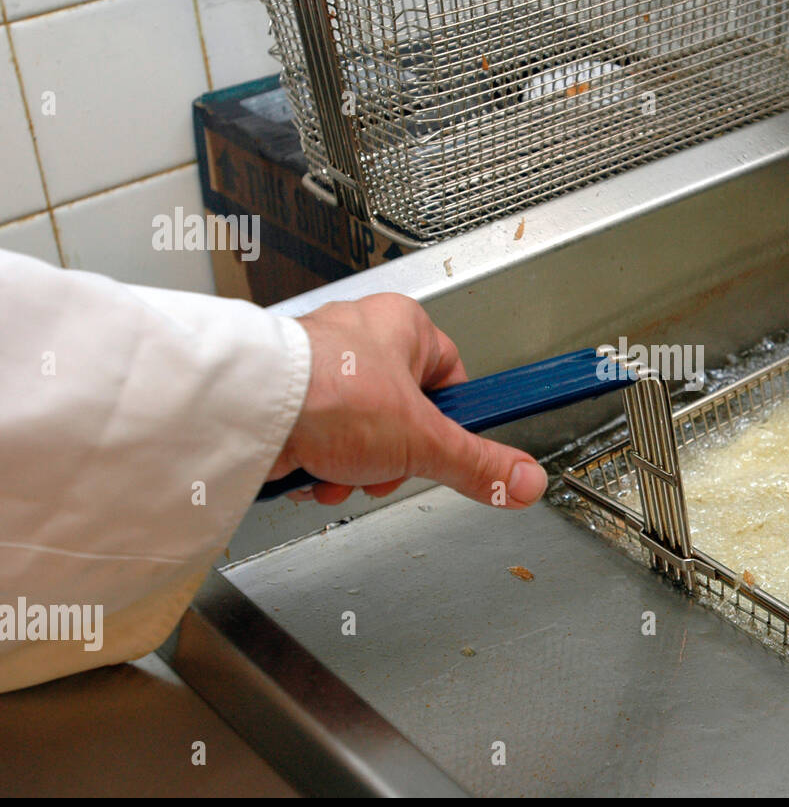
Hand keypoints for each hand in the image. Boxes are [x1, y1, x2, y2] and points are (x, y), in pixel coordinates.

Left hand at [266, 293, 548, 507]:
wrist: (248, 409)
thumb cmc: (326, 392)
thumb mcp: (423, 440)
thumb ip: (477, 464)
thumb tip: (522, 480)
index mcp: (404, 325)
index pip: (453, 374)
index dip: (452, 420)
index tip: (453, 446)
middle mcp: (360, 337)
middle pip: (404, 414)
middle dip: (394, 457)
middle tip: (387, 465)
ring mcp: (320, 367)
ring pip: (359, 432)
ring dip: (355, 467)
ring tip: (342, 470)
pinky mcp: (288, 397)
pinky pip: (320, 439)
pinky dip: (320, 465)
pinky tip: (314, 472)